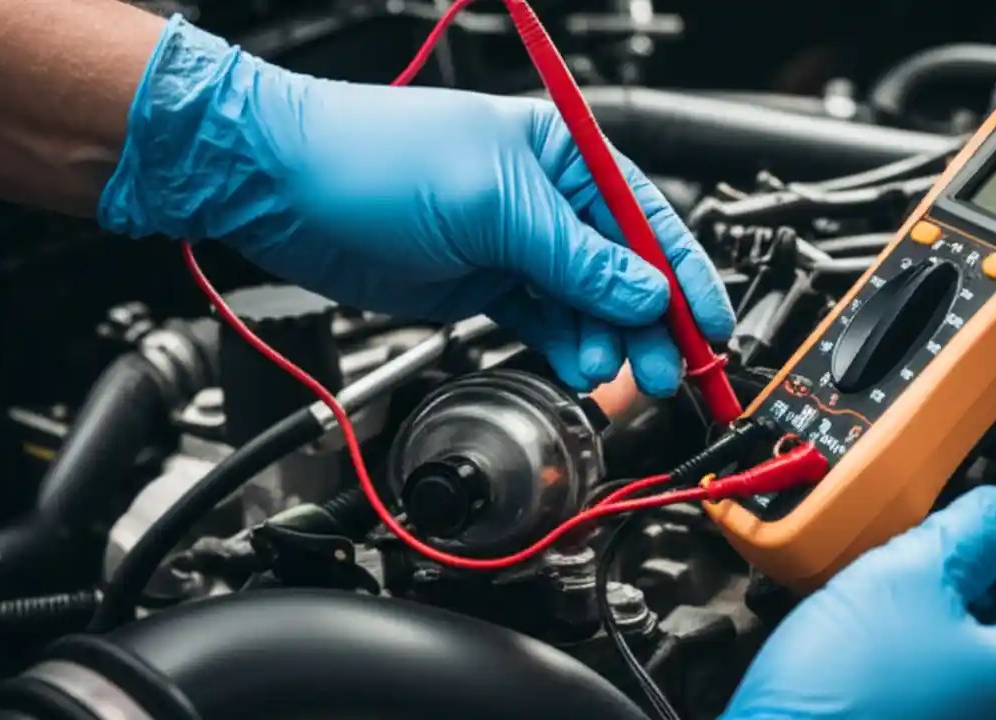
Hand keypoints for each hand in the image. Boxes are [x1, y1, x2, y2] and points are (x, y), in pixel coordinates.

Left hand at [97, 17, 732, 395]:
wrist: (285, 189)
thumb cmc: (376, 159)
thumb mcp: (494, 206)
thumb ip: (576, 259)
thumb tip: (645, 295)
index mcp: (562, 154)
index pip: (647, 217)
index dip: (683, 274)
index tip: (710, 324)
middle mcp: (548, 198)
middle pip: (625, 269)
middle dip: (650, 322)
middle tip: (668, 369)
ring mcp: (517, 244)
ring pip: (588, 303)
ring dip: (606, 341)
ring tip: (609, 373)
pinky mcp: (487, 282)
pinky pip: (546, 321)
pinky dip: (565, 347)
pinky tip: (577, 366)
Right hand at [723, 486, 995, 719]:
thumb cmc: (848, 700)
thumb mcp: (906, 577)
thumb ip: (966, 532)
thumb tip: (994, 512)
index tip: (969, 554)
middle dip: (976, 595)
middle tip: (918, 583)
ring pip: (988, 669)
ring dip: (944, 635)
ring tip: (887, 625)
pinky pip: (955, 701)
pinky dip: (925, 676)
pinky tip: (876, 668)